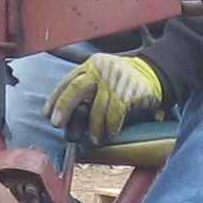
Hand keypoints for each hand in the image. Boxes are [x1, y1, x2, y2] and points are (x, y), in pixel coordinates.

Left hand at [46, 53, 163, 143]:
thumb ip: (88, 87)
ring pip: (96, 107)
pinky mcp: (127, 93)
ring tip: (94, 138)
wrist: (155, 72)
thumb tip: (68, 112)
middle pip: (76, 89)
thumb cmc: (125, 79)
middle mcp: (100, 70)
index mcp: (91, 65)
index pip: (68, 81)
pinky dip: (111, 126)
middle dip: (63, 107)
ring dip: (93, 126)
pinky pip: (114, 114)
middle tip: (57, 123)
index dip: (55, 98)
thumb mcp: (104, 75)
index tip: (47, 114)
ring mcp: (114, 81)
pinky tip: (110, 133)